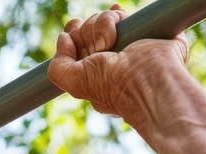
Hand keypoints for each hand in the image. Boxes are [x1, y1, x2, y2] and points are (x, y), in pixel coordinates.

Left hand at [48, 5, 188, 122]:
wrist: (147, 79)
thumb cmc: (112, 86)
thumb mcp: (76, 83)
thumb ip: (58, 67)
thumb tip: (64, 37)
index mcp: (92, 69)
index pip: (74, 42)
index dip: (72, 35)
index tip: (73, 40)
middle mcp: (108, 56)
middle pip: (85, 28)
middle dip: (87, 33)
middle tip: (100, 49)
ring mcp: (125, 43)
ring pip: (102, 18)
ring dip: (102, 26)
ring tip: (113, 43)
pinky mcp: (141, 31)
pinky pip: (120, 14)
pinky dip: (116, 16)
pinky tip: (120, 24)